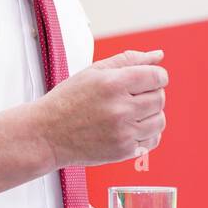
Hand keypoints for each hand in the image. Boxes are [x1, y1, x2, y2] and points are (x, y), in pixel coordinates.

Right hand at [34, 49, 167, 168]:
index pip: (157, 76)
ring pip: (160, 120)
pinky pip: (152, 140)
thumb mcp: (94, 71)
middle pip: (160, 98)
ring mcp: (123, 132)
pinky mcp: (123, 151)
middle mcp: (120, 108)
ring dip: (152, 115)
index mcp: (113, 83)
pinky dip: (147, 133)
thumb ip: (129, 60)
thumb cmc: (69, 100)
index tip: (148, 79)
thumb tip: (158, 56)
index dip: (157, 76)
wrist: (47, 134)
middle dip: (152, 94)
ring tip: (133, 112)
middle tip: (134, 96)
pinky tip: (131, 128)